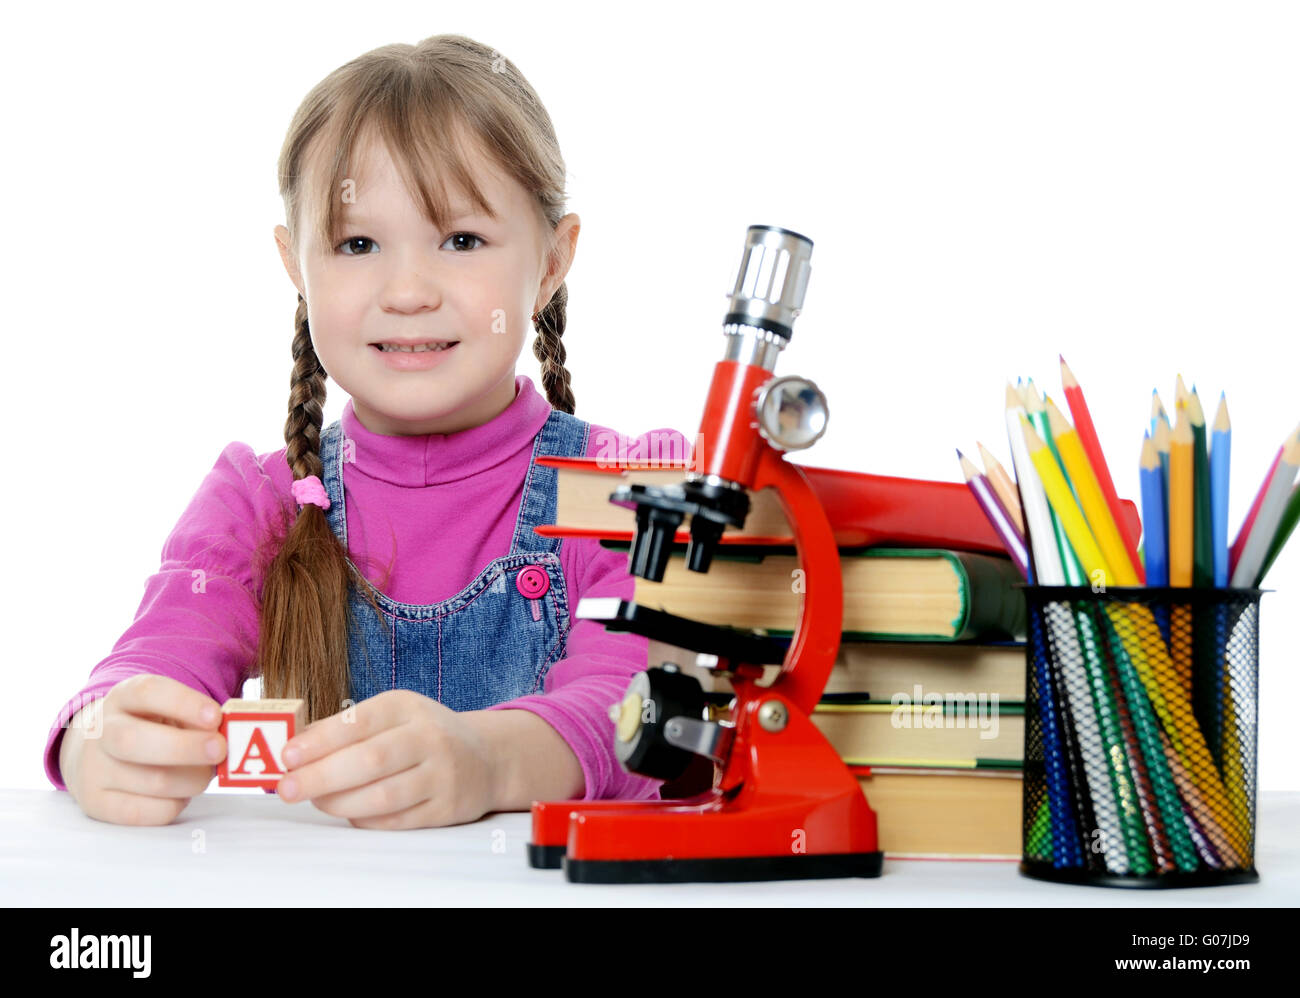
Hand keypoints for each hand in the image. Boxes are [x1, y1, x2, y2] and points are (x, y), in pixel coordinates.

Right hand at [59, 674, 224, 824]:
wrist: (98, 753)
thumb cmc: (152, 727)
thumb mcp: (169, 710)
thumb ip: (198, 717)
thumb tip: (233, 733)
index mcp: (123, 697)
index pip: (147, 692)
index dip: (183, 703)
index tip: (215, 716)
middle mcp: (101, 731)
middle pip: (133, 740)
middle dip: (185, 747)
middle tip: (220, 750)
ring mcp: (93, 769)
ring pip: (148, 780)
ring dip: (191, 780)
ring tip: (205, 773)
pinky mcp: (95, 803)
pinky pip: (141, 812)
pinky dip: (173, 804)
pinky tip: (182, 793)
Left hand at [275, 689, 499, 828]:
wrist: (485, 758)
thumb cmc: (422, 734)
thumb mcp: (392, 715)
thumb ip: (345, 727)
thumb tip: (295, 744)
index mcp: (408, 707)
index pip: (360, 722)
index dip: (321, 741)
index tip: (287, 756)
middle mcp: (429, 738)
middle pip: (370, 761)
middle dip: (321, 777)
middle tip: (287, 789)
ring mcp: (442, 775)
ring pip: (383, 796)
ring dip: (340, 803)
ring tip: (316, 801)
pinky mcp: (446, 808)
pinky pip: (396, 821)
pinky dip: (364, 820)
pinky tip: (349, 812)